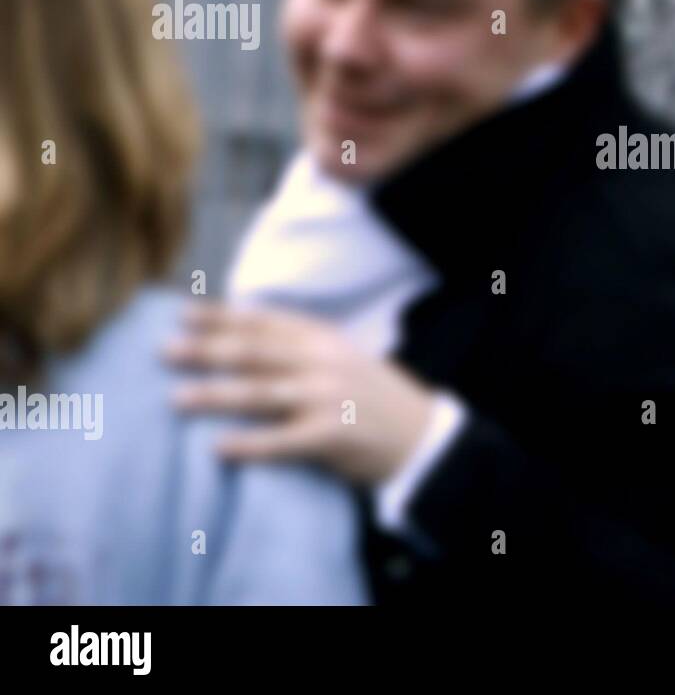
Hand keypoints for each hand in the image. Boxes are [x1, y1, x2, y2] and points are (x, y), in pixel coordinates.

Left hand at [164, 302, 436, 484]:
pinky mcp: (332, 435)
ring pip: (260, 393)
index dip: (221, 316)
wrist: (420, 434)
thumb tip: (236, 339)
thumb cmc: (370, 396)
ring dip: (216, 394)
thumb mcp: (340, 356)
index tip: (181, 315)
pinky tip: (217, 448)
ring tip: (176, 398)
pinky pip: (282, 441)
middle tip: (165, 351)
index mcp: (323, 337)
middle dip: (206, 350)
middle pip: (254, 352)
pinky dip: (249, 444)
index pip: (263, 321)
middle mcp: (323, 361)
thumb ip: (298, 347)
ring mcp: (327, 397)